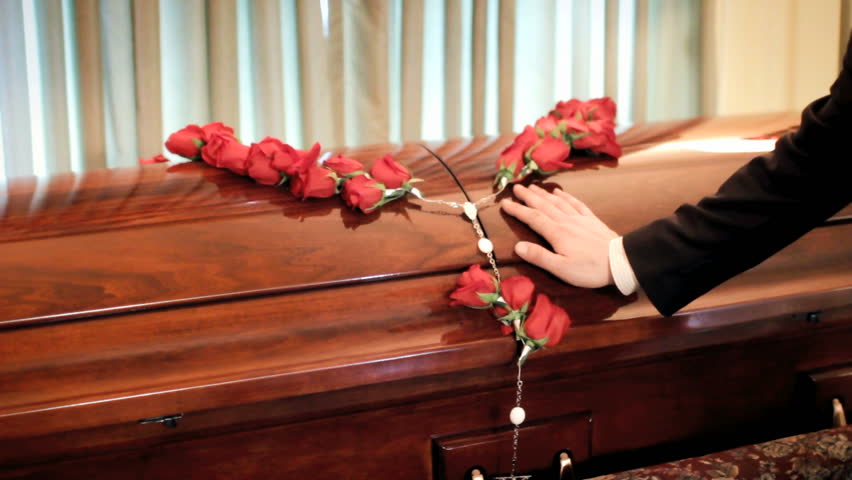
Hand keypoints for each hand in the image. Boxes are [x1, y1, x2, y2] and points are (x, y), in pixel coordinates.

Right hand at [501, 184, 616, 287]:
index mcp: (556, 233)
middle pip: (543, 205)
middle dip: (528, 196)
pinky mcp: (591, 220)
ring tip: (533, 187)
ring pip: (558, 201)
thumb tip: (517, 246)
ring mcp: (580, 218)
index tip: (505, 203)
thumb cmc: (589, 269)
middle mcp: (566, 221)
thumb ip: (539, 256)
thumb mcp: (561, 268)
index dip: (518, 210)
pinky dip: (566, 196)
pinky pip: (576, 203)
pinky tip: (560, 192)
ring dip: (544, 193)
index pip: (533, 218)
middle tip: (516, 187)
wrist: (620, 262)